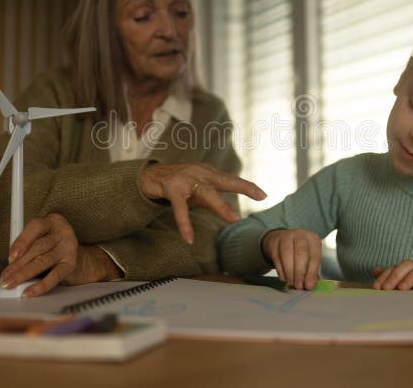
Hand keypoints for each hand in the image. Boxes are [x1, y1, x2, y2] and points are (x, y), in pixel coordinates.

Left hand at [0, 213, 121, 297]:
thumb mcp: (43, 238)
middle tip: (5, 276)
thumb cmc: (55, 246)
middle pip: (37, 247)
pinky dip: (40, 286)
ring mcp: (69, 248)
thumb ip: (28, 245)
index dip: (22, 240)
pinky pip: (54, 276)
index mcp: (53, 221)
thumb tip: (11, 263)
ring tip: (11, 283)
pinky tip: (29, 291)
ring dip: (23, 275)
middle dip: (18, 263)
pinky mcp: (71, 264)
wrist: (83, 258)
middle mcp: (63, 232)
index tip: (11, 255)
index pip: (36, 226)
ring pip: (42, 262)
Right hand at [139, 162, 266, 243]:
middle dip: (243, 187)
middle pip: (225, 181)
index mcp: (208, 174)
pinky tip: (188, 238)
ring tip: (233, 219)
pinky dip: (185, 224)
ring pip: (206, 193)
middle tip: (260, 196)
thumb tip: (229, 212)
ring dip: (221, 206)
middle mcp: (199, 173)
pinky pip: (179, 208)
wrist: (149, 175)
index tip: (263, 195)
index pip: (231, 179)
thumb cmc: (177, 184)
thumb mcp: (196, 191)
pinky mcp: (171, 188)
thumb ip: (212, 198)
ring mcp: (185, 179)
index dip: (248, 186)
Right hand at [261, 228, 320, 290]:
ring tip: (291, 283)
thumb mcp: (309, 256)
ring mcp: (286, 236)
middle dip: (300, 273)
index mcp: (313, 238)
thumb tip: (311, 285)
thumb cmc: (300, 251)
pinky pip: (277, 257)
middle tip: (299, 286)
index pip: (315, 256)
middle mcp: (300, 235)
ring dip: (289, 272)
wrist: (282, 239)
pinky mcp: (274, 242)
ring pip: (287, 254)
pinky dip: (281, 270)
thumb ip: (311, 270)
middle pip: (301, 253)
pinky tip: (284, 278)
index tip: (309, 286)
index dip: (312, 272)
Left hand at [371, 259, 412, 290]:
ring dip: (411, 277)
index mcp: (409, 272)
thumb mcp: (400, 293)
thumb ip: (389, 281)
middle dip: (395, 275)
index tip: (376, 288)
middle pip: (408, 264)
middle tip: (386, 289)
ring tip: (402, 289)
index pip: (396, 267)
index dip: (385, 275)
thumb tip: (376, 270)